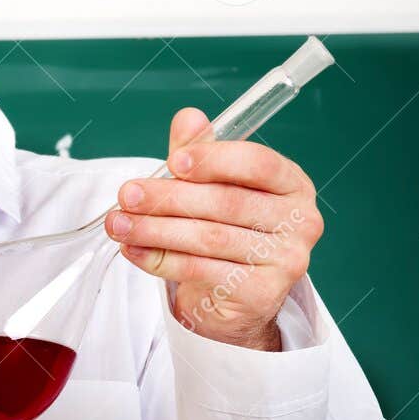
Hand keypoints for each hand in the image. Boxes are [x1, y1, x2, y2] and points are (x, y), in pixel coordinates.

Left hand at [104, 107, 323, 349]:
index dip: (213, 160)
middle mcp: (299, 220)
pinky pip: (201, 270)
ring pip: (209, 238)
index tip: (172, 163)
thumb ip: (200, 153)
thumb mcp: (213, 188)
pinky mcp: (263, 293)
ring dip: (156, 230)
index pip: (258, 163)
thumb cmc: (226, 234)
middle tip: (126, 196)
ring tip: (119, 224)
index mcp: (292, 184)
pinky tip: (133, 250)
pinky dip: (160, 260)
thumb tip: (188, 118)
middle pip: (226, 202)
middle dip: (168, 198)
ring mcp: (286, 259)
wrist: (234, 301)